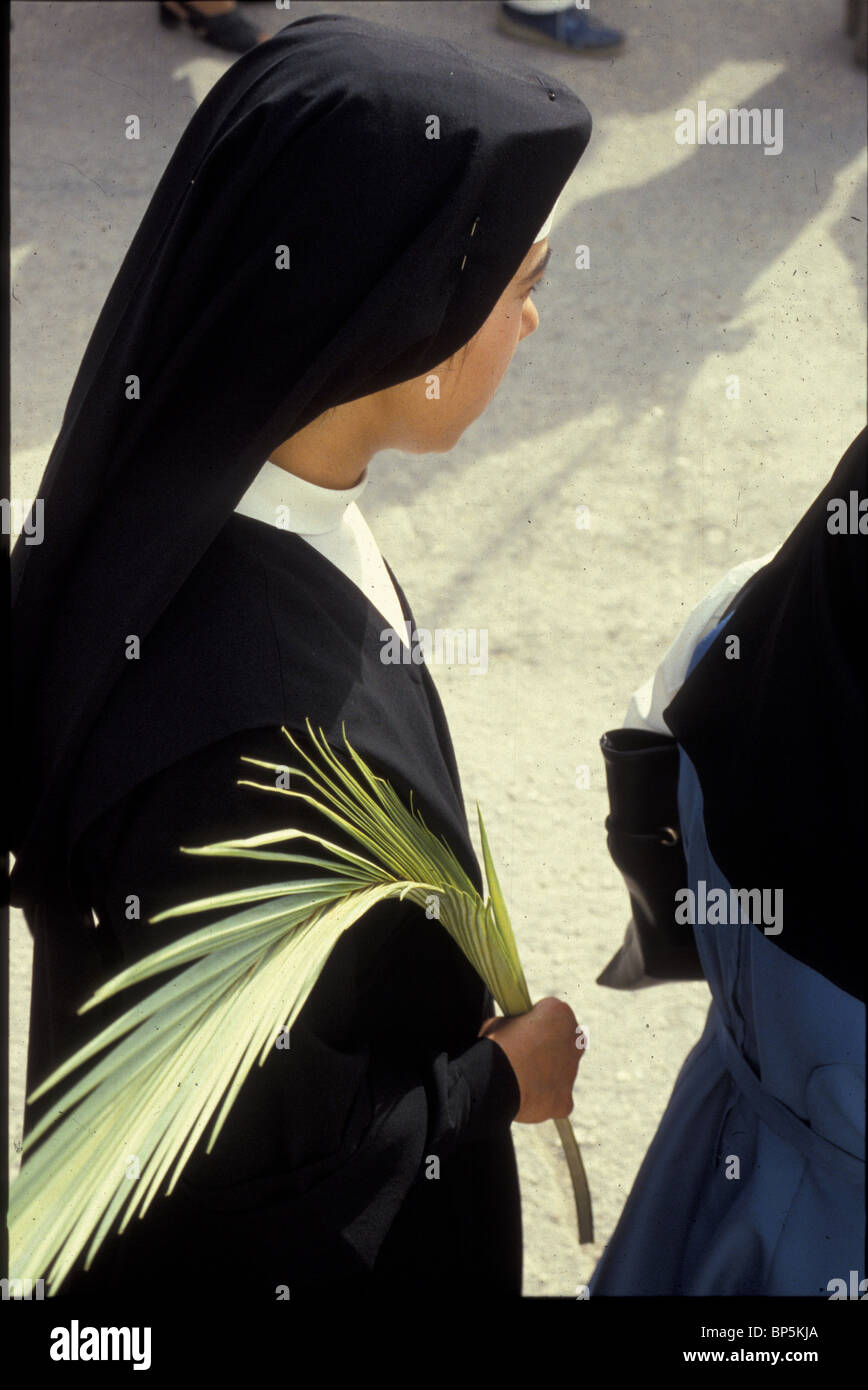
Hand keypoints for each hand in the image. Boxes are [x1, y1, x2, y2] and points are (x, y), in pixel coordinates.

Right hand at [478, 996, 581, 1123]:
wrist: (496, 1081)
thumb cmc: (495, 1046)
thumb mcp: (500, 1022)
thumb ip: (515, 1024)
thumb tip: (512, 1031)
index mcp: (560, 1013)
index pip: (551, 1013)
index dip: (533, 1022)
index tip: (521, 1031)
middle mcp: (574, 1041)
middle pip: (564, 1040)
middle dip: (548, 1046)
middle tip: (524, 1055)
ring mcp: (572, 1072)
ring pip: (562, 1071)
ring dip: (546, 1073)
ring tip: (518, 1079)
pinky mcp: (565, 1099)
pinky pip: (558, 1098)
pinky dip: (544, 1099)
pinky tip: (525, 1098)